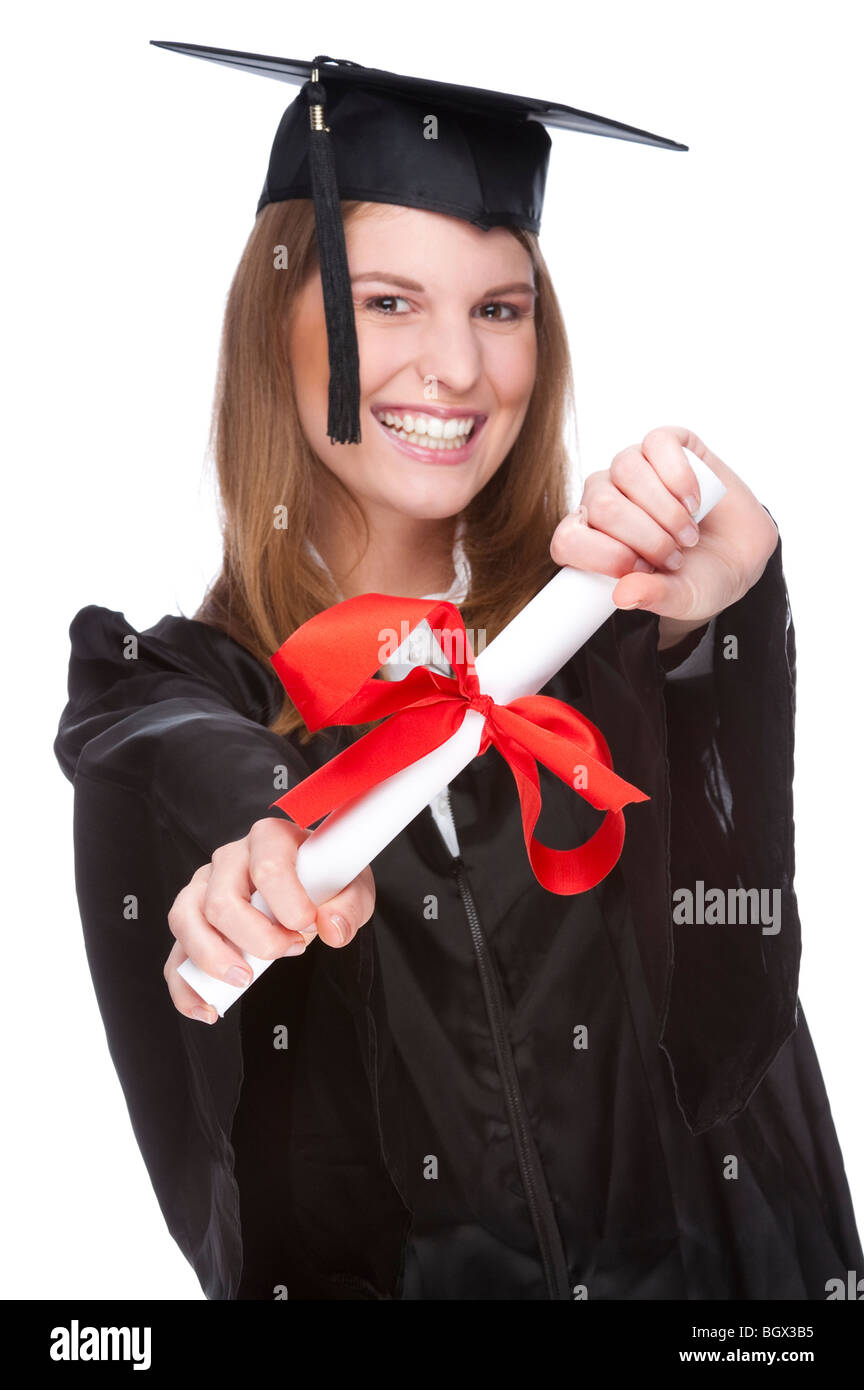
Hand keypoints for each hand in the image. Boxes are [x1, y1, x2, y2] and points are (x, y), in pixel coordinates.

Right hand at [163, 817, 375, 1022]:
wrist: (312, 883)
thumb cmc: (326, 877)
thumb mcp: (351, 885)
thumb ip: (349, 905)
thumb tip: (332, 930)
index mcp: (268, 838)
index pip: (267, 867)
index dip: (288, 903)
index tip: (309, 925)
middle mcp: (229, 859)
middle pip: (221, 900)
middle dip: (255, 938)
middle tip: (291, 950)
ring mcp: (204, 888)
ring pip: (186, 920)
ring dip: (212, 958)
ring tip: (245, 980)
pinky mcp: (193, 922)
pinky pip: (175, 955)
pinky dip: (186, 987)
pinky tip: (207, 1008)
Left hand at [550, 425, 778, 640]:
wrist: (741, 555)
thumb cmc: (699, 578)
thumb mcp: (680, 599)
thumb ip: (653, 597)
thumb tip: (623, 595)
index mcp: (591, 539)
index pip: (568, 540)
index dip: (601, 555)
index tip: (639, 569)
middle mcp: (604, 499)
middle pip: (602, 504)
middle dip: (645, 536)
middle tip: (675, 557)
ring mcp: (631, 469)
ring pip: (626, 469)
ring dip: (663, 508)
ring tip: (688, 534)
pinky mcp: (664, 444)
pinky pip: (657, 443)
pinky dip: (679, 475)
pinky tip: (695, 501)